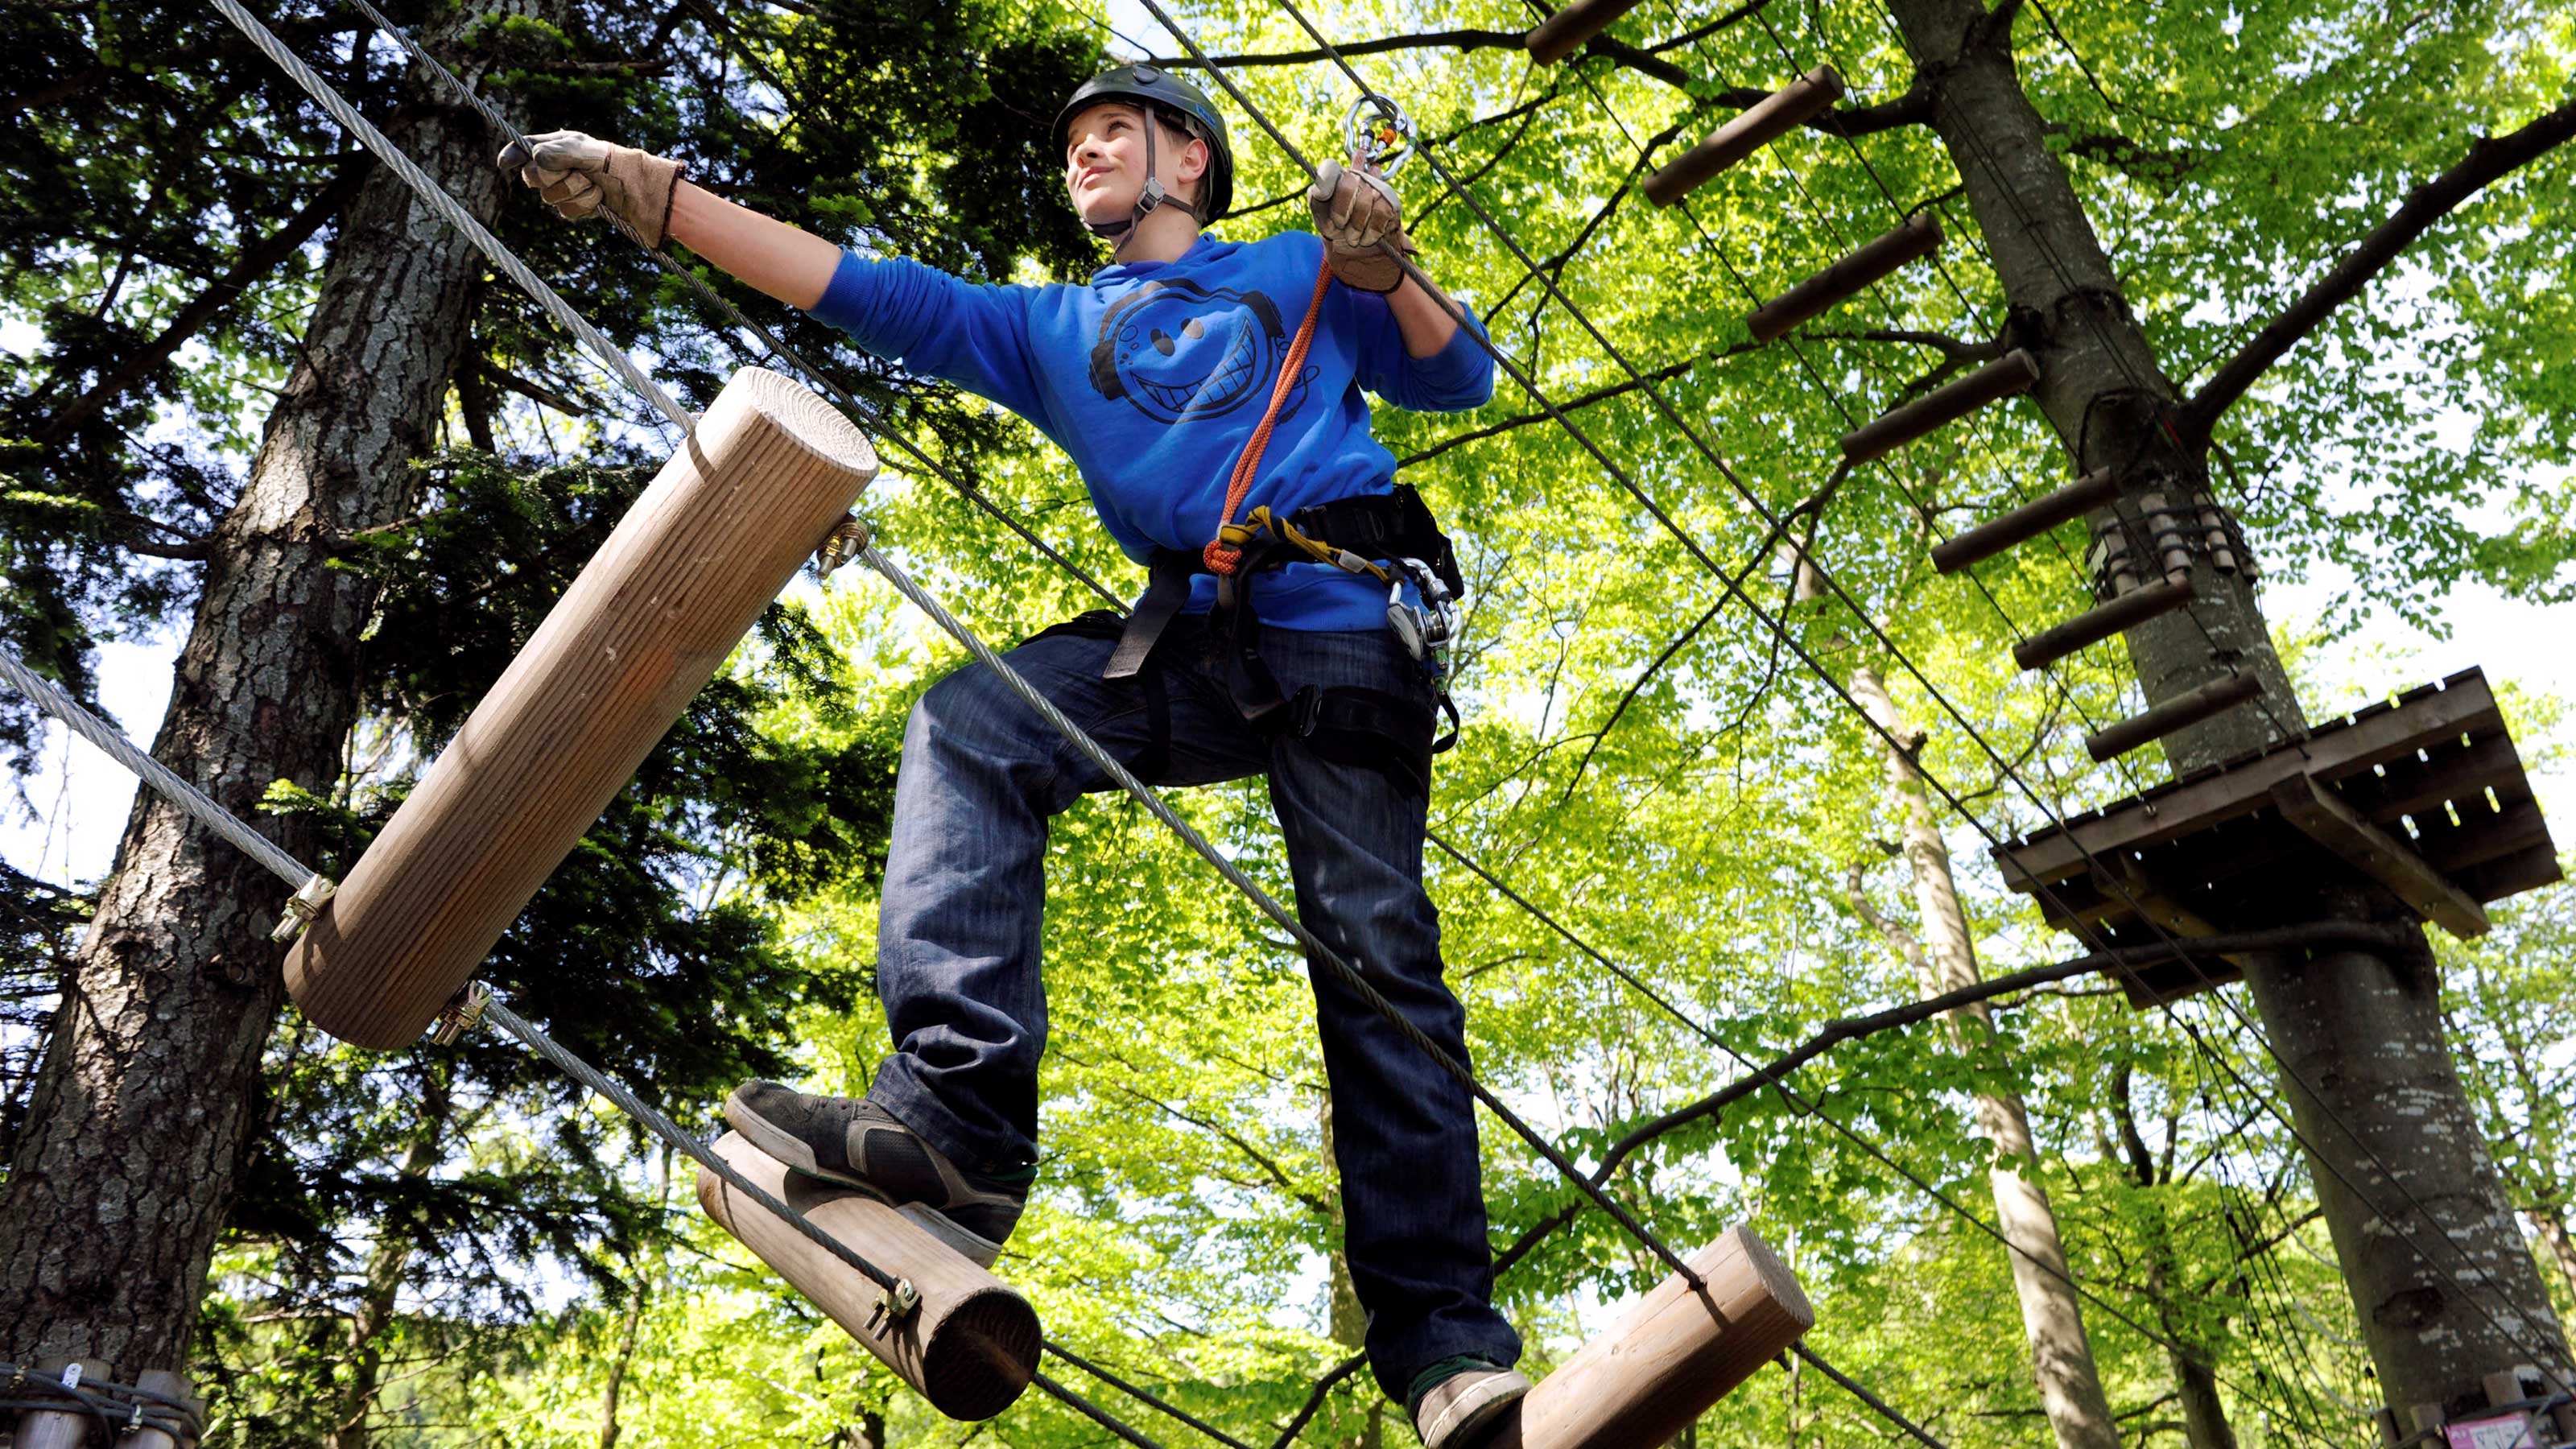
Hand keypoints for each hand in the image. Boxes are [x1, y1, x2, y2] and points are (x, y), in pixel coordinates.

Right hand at [497, 130, 684, 246]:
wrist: (637, 188)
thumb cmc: (612, 162)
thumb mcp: (585, 151)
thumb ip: (560, 152)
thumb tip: (534, 157)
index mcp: (554, 147)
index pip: (523, 149)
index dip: (512, 156)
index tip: (504, 164)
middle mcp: (555, 167)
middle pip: (533, 177)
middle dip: (556, 176)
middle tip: (578, 172)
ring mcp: (563, 188)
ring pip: (549, 197)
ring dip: (575, 191)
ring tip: (593, 184)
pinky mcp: (572, 207)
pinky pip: (566, 211)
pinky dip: (584, 205)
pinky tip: (597, 198)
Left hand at [1307, 155, 1414, 293]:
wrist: (1362, 254)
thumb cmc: (1339, 231)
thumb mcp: (1322, 218)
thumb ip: (1317, 200)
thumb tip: (1320, 189)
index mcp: (1337, 176)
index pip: (1330, 168)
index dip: (1326, 180)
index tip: (1322, 195)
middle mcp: (1358, 176)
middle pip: (1347, 185)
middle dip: (1340, 213)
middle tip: (1340, 224)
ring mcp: (1377, 187)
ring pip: (1364, 202)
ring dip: (1355, 228)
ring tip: (1354, 235)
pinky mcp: (1391, 203)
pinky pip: (1379, 214)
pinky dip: (1370, 233)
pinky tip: (1367, 237)